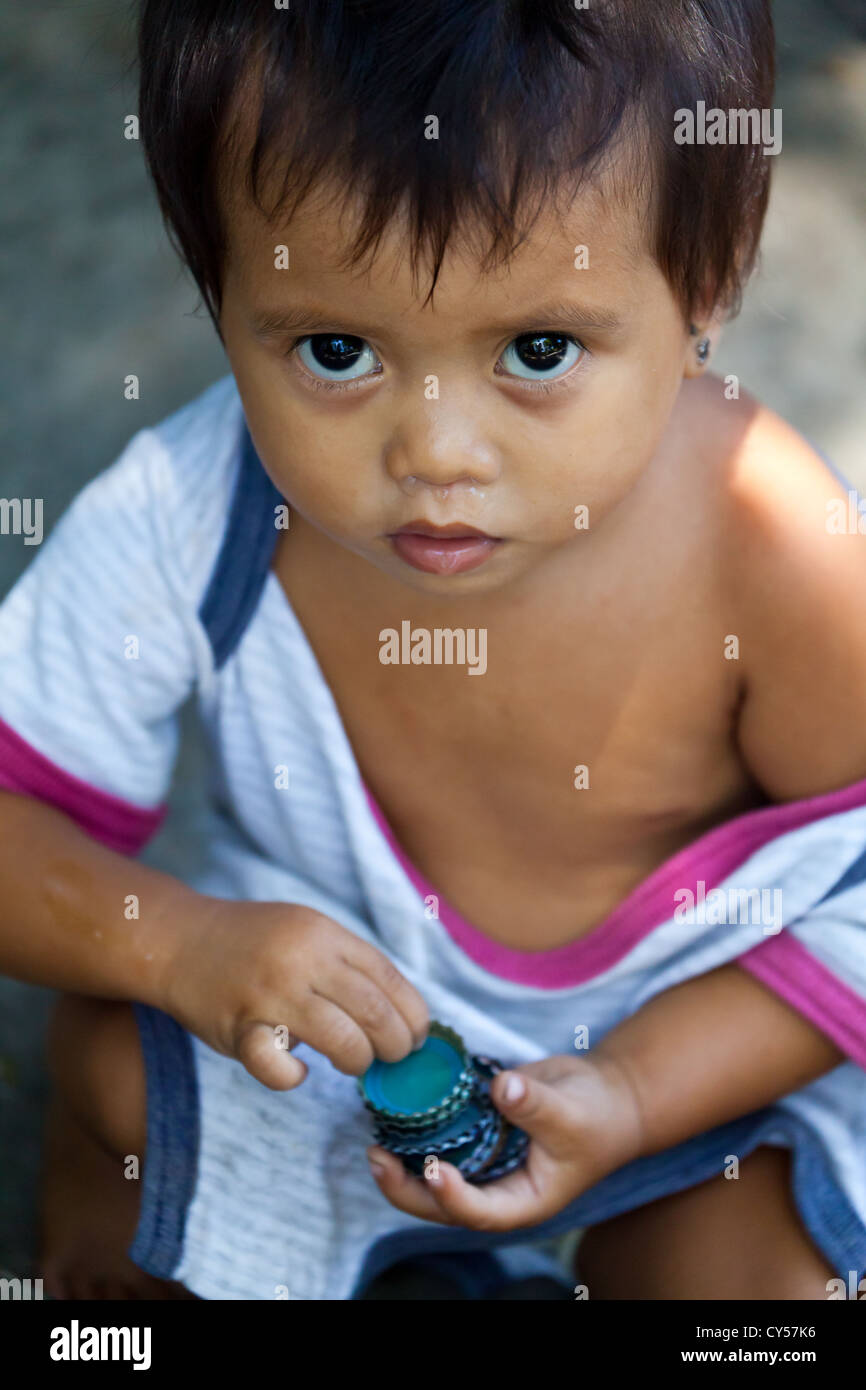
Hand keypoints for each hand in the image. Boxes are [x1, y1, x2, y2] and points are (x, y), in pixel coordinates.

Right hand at [159, 896, 428, 1090]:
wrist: (180, 940)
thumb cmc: (254, 942)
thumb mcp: (306, 930)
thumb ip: (346, 963)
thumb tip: (401, 1012)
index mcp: (324, 934)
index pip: (390, 979)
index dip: (413, 1014)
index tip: (418, 1036)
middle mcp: (301, 960)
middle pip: (375, 1013)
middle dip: (395, 1045)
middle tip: (393, 1057)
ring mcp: (270, 995)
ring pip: (344, 1041)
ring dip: (359, 1061)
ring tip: (354, 1062)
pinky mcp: (240, 1029)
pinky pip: (281, 1067)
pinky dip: (296, 1077)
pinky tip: (299, 1070)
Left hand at [366, 1051, 645, 1229]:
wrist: (604, 1096)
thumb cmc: (596, 1115)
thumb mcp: (572, 1112)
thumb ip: (535, 1104)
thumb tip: (504, 1088)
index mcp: (523, 1200)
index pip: (480, 1213)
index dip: (453, 1198)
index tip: (435, 1172)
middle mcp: (497, 1188)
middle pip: (443, 1203)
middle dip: (407, 1187)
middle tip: (377, 1159)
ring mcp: (484, 1162)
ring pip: (434, 1173)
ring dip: (403, 1162)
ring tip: (375, 1141)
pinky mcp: (475, 1134)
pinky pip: (441, 1139)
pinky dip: (418, 1129)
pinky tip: (395, 1109)